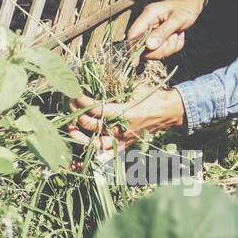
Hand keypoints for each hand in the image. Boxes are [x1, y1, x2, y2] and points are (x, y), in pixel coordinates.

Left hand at [67, 90, 186, 148]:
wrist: (167, 111)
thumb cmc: (151, 96)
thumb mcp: (135, 87)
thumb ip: (117, 87)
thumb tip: (95, 80)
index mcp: (126, 112)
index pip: (98, 109)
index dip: (83, 103)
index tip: (75, 95)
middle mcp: (122, 128)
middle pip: (93, 126)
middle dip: (78, 115)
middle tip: (70, 105)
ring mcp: (122, 139)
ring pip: (95, 144)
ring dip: (79, 137)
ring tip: (70, 128)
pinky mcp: (123, 145)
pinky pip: (105, 155)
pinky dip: (91, 157)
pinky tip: (78, 156)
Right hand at [126, 0, 206, 60]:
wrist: (191, 4)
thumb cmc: (185, 8)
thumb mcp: (177, 19)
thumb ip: (162, 32)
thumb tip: (149, 46)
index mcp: (147, 16)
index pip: (133, 35)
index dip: (132, 49)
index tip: (135, 63)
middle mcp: (146, 25)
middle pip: (143, 47)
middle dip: (160, 48)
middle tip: (173, 38)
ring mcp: (151, 32)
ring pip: (154, 51)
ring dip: (168, 47)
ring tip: (177, 35)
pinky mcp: (158, 38)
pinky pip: (163, 50)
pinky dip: (172, 47)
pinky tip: (177, 36)